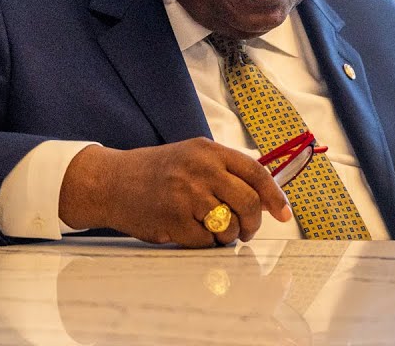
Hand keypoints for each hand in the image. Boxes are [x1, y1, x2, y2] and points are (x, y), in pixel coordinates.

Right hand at [59, 138, 291, 247]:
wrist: (110, 181)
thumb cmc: (156, 172)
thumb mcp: (193, 157)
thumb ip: (226, 171)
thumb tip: (265, 197)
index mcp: (210, 151)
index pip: (256, 173)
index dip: (275, 196)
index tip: (284, 214)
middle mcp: (201, 170)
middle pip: (248, 202)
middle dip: (253, 223)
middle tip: (247, 231)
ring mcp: (186, 195)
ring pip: (229, 225)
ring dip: (228, 235)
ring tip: (215, 231)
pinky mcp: (172, 219)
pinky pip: (205, 241)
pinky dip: (205, 243)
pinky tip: (193, 234)